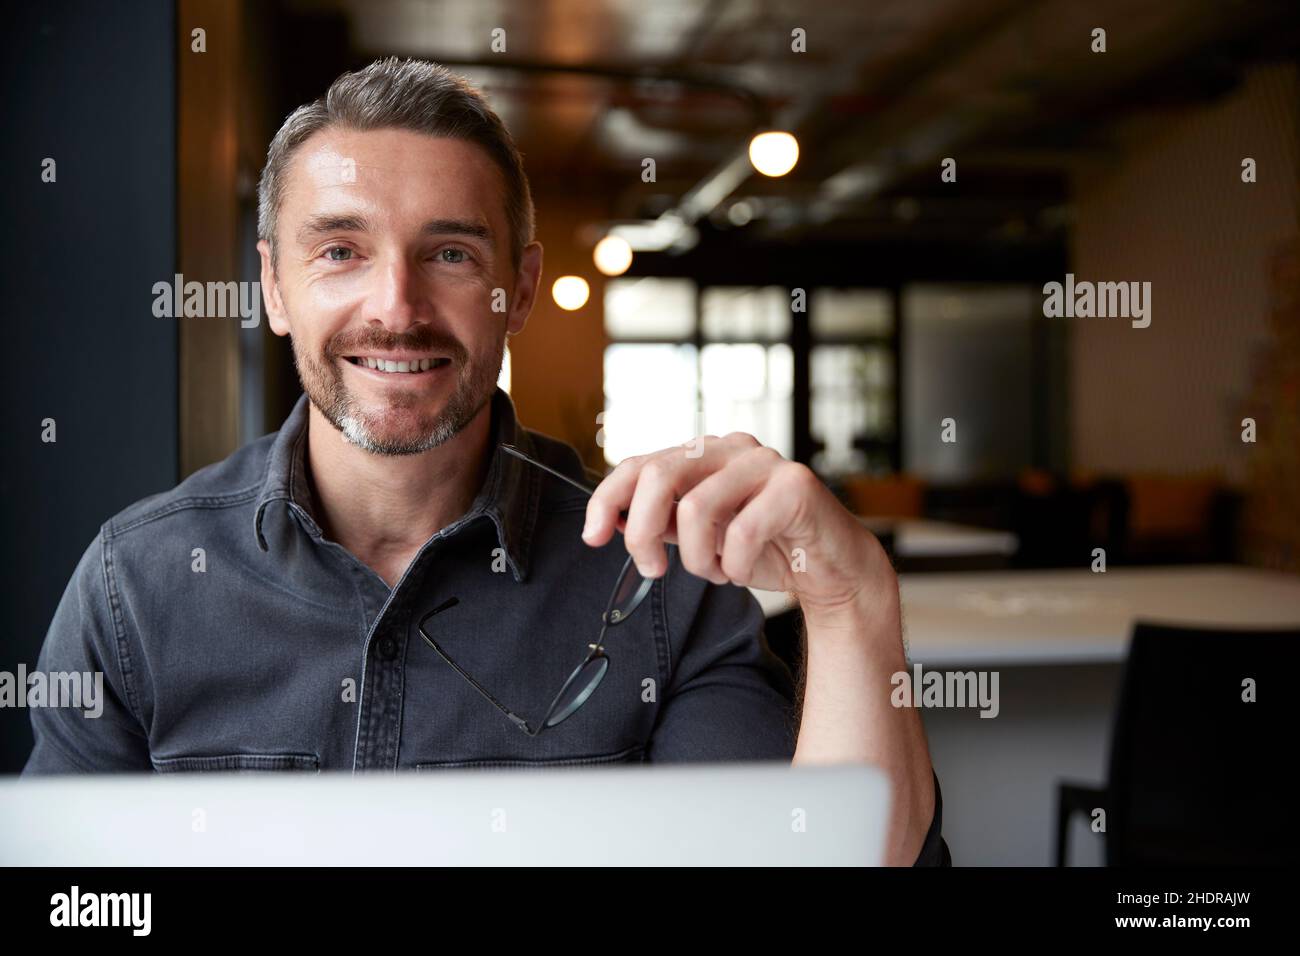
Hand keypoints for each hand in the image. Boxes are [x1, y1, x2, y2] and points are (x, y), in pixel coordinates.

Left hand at [582, 433, 890, 616]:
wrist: (831, 568)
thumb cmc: (765, 548)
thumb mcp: (701, 536)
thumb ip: (662, 522)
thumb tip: (607, 521)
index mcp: (704, 454)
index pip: (640, 463)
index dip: (606, 499)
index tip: (591, 538)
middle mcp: (731, 448)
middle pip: (659, 476)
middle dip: (642, 532)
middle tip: (652, 569)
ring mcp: (765, 462)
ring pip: (696, 509)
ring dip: (699, 559)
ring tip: (718, 572)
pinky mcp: (795, 485)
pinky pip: (741, 531)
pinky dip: (735, 565)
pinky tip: (746, 570)